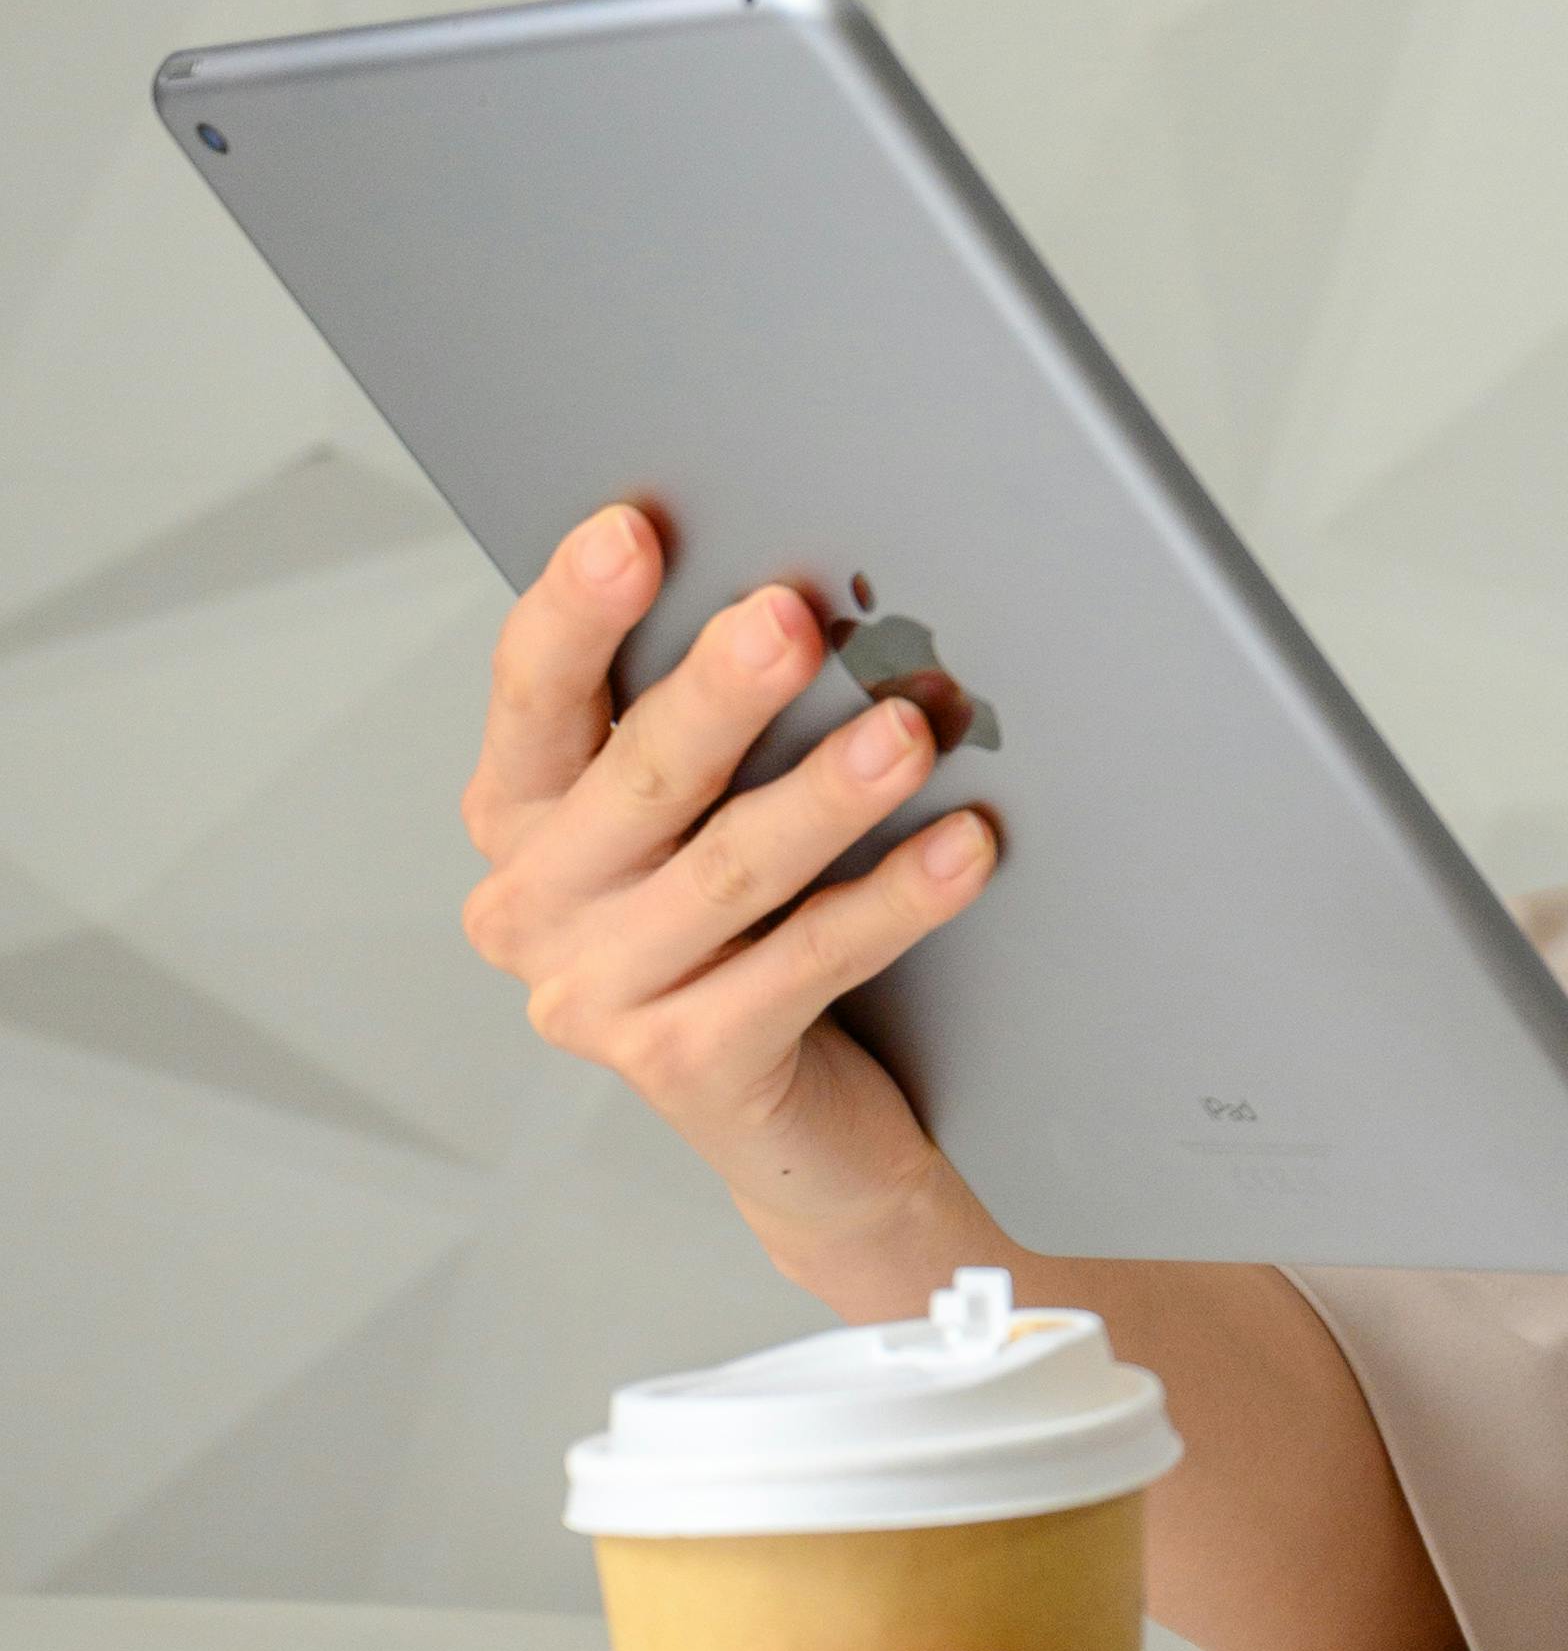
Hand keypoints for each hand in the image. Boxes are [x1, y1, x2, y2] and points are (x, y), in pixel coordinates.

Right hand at [459, 504, 992, 1259]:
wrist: (797, 1121)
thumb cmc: (746, 925)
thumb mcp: (699, 812)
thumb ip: (704, 716)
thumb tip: (803, 592)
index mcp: (522, 815)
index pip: (534, 692)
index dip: (577, 610)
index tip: (633, 530)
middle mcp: (537, 905)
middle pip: (639, 779)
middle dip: (720, 692)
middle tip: (791, 619)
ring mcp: (602, 996)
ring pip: (731, 871)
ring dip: (827, 794)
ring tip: (907, 733)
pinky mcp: (692, 1066)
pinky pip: (808, 962)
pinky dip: (893, 899)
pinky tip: (962, 849)